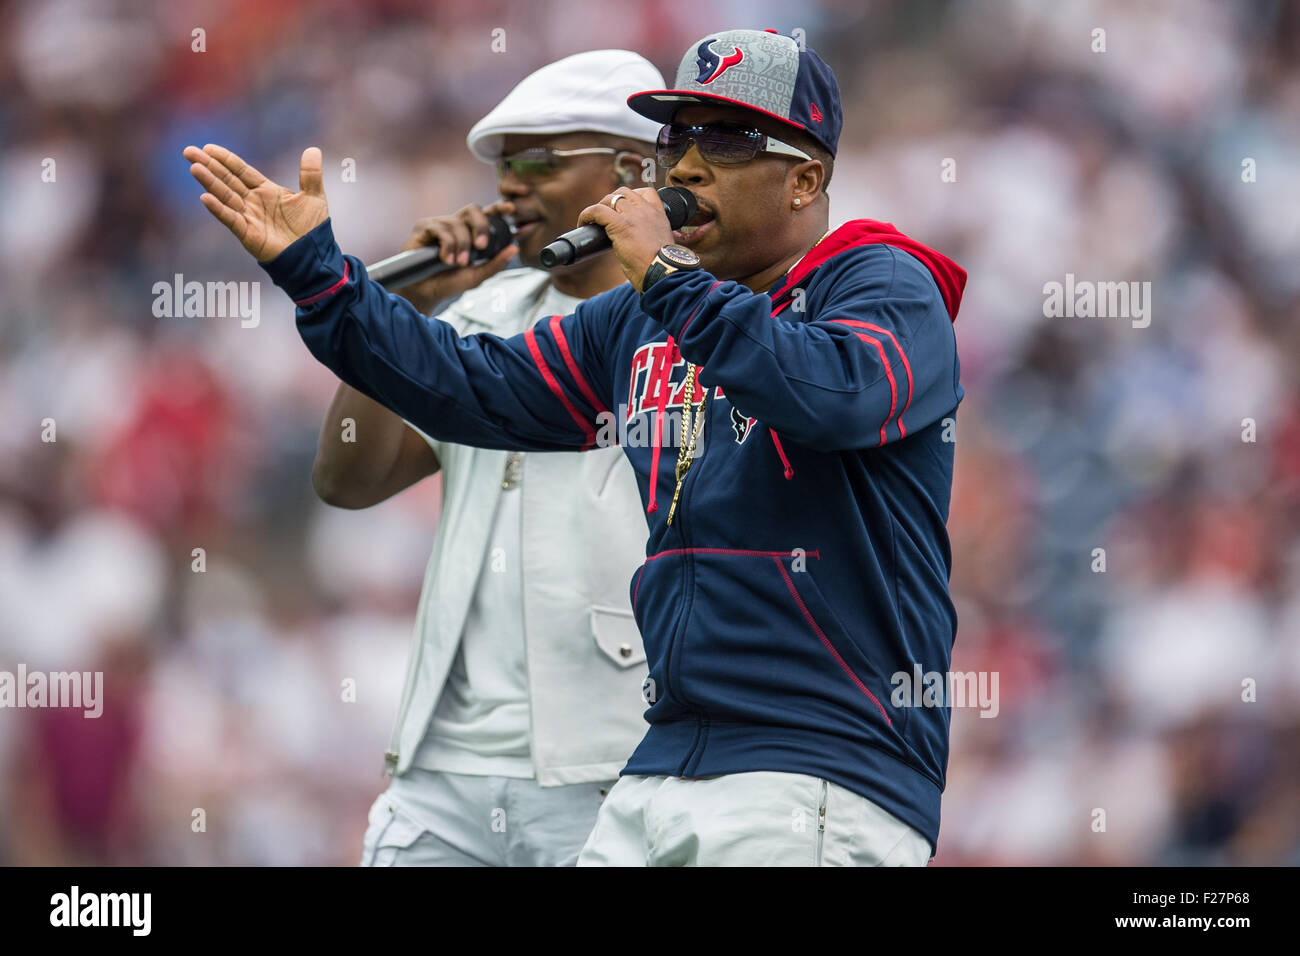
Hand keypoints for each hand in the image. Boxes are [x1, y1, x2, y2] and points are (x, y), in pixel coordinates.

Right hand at [183, 144, 328, 261]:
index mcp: (266, 191)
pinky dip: (219, 209)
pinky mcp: (249, 234)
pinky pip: (231, 219)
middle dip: (209, 166)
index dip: (226, 159)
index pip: (242, 171)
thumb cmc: (313, 230)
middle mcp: (254, 202)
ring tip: (194, 168)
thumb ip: (310, 174)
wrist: (315, 257)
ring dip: (210, 182)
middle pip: (228, 180)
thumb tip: (313, 149)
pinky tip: (205, 197)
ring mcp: (249, 218)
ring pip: (225, 196)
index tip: (208, 147)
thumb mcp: (314, 197)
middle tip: (189, 152)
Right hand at [394, 201, 519, 313]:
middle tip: (482, 246)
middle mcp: (456, 225)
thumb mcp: (477, 276)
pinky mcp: (424, 228)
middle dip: (481, 226)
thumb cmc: (449, 283)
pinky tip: (445, 259)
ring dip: (461, 245)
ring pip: (457, 223)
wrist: (426, 293)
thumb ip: (496, 263)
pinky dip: (447, 245)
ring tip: (458, 263)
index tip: (510, 209)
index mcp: (470, 233)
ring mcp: (440, 224)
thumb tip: (514, 249)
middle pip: (473, 210)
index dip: (497, 209)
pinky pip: (441, 229)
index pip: (486, 215)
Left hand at [576, 187, 674, 291]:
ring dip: (600, 207)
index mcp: (659, 215)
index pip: (647, 192)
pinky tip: (583, 223)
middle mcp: (647, 211)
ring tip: (593, 220)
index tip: (624, 207)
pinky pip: (597, 211)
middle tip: (605, 216)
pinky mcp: (620, 224)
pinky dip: (587, 214)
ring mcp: (633, 215)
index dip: (632, 196)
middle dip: (612, 200)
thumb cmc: (662, 267)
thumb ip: (651, 238)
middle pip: (624, 192)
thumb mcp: (661, 246)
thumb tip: (638, 245)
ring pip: (610, 198)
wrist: (663, 273)